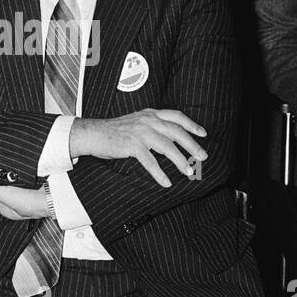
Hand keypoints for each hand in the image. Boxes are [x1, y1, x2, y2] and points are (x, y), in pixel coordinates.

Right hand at [70, 109, 207, 187]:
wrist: (93, 133)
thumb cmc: (114, 131)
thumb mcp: (136, 122)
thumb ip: (152, 126)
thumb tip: (171, 141)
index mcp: (150, 114)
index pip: (176, 116)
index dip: (191, 125)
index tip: (203, 134)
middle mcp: (148, 120)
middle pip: (176, 132)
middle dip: (192, 145)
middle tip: (203, 157)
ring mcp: (140, 132)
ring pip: (167, 147)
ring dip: (180, 160)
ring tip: (189, 171)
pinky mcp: (132, 145)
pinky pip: (150, 161)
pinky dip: (160, 173)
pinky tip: (166, 182)